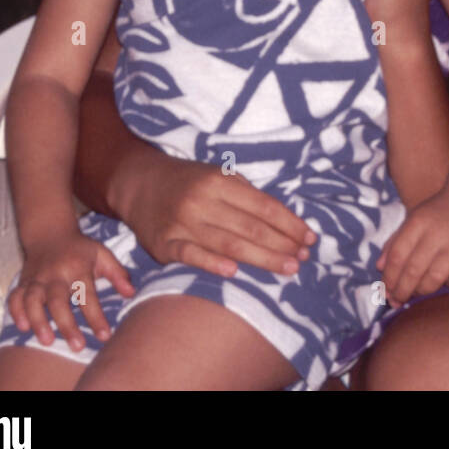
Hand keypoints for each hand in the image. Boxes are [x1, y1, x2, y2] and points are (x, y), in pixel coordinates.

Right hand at [8, 229, 133, 350]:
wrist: (49, 232)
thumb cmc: (80, 248)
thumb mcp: (102, 254)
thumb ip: (117, 273)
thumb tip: (131, 293)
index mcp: (78, 267)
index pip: (87, 295)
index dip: (96, 316)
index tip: (104, 336)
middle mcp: (55, 274)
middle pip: (58, 301)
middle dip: (67, 324)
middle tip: (77, 346)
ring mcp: (36, 278)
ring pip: (32, 300)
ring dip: (38, 321)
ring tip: (47, 342)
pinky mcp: (22, 282)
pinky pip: (15, 297)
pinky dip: (16, 312)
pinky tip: (22, 327)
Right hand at [120, 149, 315, 277]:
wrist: (139, 184)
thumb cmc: (189, 182)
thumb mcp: (218, 175)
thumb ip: (247, 195)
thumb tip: (286, 221)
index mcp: (219, 181)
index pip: (263, 206)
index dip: (290, 223)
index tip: (310, 238)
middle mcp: (202, 201)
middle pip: (250, 228)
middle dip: (282, 245)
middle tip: (304, 260)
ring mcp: (181, 224)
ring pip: (228, 245)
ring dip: (262, 259)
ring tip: (288, 269)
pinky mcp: (163, 244)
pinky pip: (191, 256)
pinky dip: (212, 264)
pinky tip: (234, 272)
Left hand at [376, 189, 448, 305]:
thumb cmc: (438, 213)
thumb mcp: (412, 219)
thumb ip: (394, 242)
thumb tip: (379, 268)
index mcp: (418, 222)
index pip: (397, 256)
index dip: (388, 278)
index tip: (386, 291)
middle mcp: (438, 233)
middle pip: (414, 271)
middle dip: (402, 291)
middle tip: (398, 301)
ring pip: (435, 279)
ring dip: (423, 292)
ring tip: (418, 293)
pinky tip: (447, 283)